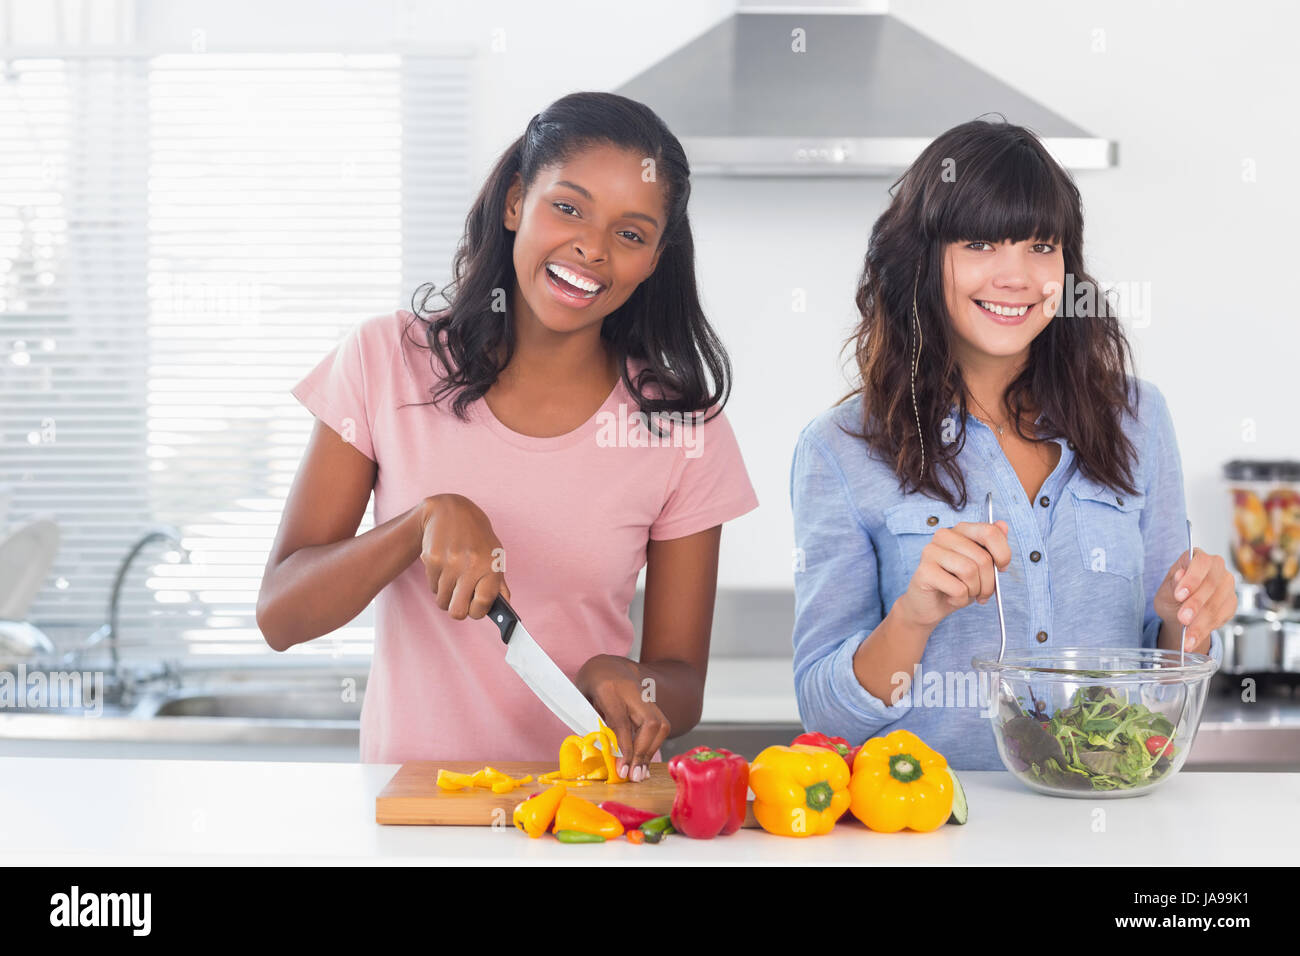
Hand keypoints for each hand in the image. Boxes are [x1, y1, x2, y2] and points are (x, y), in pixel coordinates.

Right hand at [416, 493, 509, 619]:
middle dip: (459, 609)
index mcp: (490, 565)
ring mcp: (449, 563)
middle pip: (457, 611)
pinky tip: (444, 567)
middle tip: (461, 599)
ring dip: (447, 595)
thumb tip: (504, 610)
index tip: (476, 608)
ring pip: (442, 601)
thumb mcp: (495, 555)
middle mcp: (470, 565)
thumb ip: (499, 584)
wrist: (451, 510)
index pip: (484, 603)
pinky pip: (432, 587)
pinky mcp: (432, 560)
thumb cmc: (477, 536)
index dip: (478, 611)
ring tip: (453, 578)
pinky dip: (437, 583)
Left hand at [575, 654, 669, 783]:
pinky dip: (653, 746)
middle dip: (644, 752)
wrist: (608, 664)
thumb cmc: (590, 683)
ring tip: (640, 772)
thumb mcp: (582, 700)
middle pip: (649, 723)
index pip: (621, 722)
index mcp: (608, 688)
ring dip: (651, 751)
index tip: (623, 770)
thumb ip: (591, 722)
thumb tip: (602, 753)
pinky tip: (644, 761)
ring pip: (660, 725)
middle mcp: (632, 691)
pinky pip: (660, 726)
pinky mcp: (653, 704)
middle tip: (634, 776)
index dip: (625, 749)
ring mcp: (645, 696)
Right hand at [895, 520, 1012, 628]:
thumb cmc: (956, 584)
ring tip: (966, 594)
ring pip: (970, 571)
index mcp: (960, 530)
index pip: (990, 532)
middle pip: (982, 558)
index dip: (1003, 554)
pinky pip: (958, 588)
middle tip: (982, 592)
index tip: (1002, 568)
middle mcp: (944, 535)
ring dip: (974, 591)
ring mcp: (931, 551)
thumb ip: (992, 545)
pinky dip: (961, 600)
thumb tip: (1003, 525)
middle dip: (989, 583)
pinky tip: (952, 598)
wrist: (929, 605)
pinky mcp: (924, 571)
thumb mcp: (980, 566)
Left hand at [1154, 547, 1236, 652]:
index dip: (1191, 579)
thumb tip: (1180, 575)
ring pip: (1216, 604)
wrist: (1180, 615)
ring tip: (1187, 636)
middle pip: (1211, 585)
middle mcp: (1216, 568)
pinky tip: (1194, 638)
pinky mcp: (1232, 603)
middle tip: (1182, 619)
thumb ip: (1172, 585)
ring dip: (1201, 622)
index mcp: (1197, 558)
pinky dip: (1206, 629)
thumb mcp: (1165, 592)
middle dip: (1195, 605)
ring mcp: (1227, 585)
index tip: (1178, 595)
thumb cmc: (1172, 597)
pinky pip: (1221, 617)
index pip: (1200, 562)